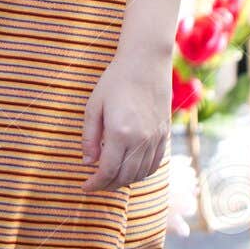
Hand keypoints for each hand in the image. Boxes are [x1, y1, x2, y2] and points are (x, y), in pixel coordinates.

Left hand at [82, 46, 170, 193]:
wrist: (146, 61)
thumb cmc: (116, 80)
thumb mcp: (94, 106)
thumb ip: (89, 137)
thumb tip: (88, 162)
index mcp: (120, 133)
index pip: (107, 171)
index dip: (95, 184)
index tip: (85, 187)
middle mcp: (140, 139)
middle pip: (125, 177)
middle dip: (108, 186)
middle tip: (96, 184)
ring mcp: (155, 138)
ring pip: (141, 173)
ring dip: (125, 181)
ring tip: (111, 179)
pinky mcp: (164, 134)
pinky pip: (155, 164)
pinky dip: (142, 173)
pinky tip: (131, 170)